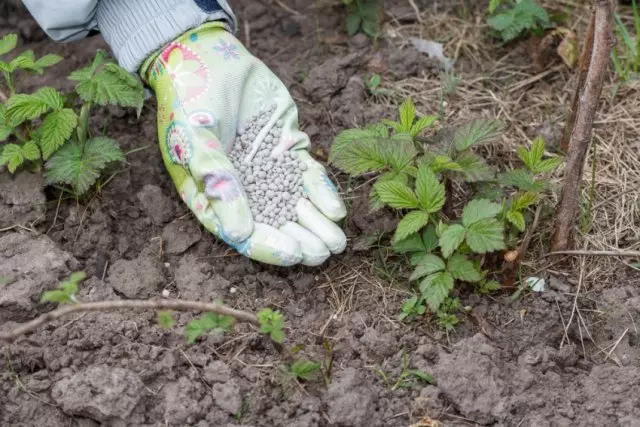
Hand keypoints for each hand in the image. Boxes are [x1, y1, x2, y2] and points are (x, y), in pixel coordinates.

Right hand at [142, 22, 346, 265]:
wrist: (208, 56)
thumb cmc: (190, 100)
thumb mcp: (196, 142)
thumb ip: (219, 184)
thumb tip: (240, 232)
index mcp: (212, 197)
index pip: (242, 233)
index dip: (268, 246)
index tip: (293, 254)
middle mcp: (242, 190)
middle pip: (274, 224)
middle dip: (300, 241)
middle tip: (323, 253)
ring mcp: (267, 171)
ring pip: (295, 205)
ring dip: (316, 224)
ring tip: (337, 242)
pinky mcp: (287, 149)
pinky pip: (307, 175)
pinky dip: (321, 192)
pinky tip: (336, 210)